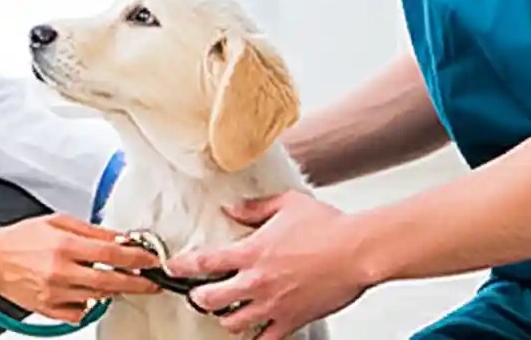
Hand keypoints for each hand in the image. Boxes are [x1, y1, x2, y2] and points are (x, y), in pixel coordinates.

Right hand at [0, 214, 162, 322]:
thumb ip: (92, 231)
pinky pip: (79, 312)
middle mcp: (61, 271)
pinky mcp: (49, 309)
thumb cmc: (21, 239)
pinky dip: (87, 303)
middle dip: (138, 283)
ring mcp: (55, 294)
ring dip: (114, 290)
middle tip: (152, 282)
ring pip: (98, 297)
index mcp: (64, 246)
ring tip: (120, 281)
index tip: (151, 260)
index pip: (112, 253)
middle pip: (111, 281)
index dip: (137, 257)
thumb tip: (121, 238)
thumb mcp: (58, 222)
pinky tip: (84, 291)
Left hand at [163, 191, 377, 339]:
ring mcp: (273, 304)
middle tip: (197, 294)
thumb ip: (253, 208)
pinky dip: (257, 338)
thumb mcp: (285, 204)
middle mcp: (257, 282)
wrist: (358, 251)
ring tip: (226, 312)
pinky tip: (255, 332)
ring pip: (233, 324)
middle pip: (209, 300)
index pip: (203, 263)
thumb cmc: (328, 227)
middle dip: (197, 298)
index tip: (172, 268)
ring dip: (225, 319)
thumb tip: (231, 208)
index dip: (181, 267)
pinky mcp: (293, 319)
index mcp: (251, 252)